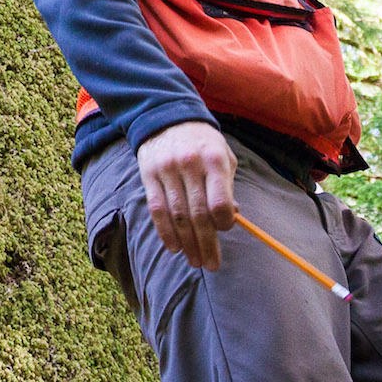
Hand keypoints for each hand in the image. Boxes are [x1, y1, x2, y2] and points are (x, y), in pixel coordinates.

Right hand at [136, 120, 236, 270]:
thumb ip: (227, 185)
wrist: (166, 116)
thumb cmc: (202, 142)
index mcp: (213, 159)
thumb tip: (232, 217)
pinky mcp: (148, 176)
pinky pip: (157, 210)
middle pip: (198, 214)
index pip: (220, 201)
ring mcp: (167, 170)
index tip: (225, 231)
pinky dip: (165, 232)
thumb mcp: (223, 155)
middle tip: (211, 264)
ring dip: (187, 244)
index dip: (224, 222)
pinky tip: (174, 247)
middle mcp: (189, 165)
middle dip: (206, 244)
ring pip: (177, 216)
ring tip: (195, 261)